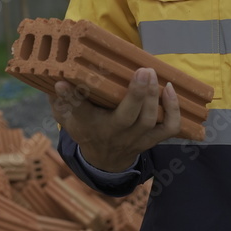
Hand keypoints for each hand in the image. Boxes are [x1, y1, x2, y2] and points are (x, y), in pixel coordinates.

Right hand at [50, 67, 180, 171]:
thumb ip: (60, 98)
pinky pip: (169, 129)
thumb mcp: (67, 116)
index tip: (61, 82)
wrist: (104, 160)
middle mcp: (113, 133)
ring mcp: (135, 138)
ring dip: (154, 97)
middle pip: (126, 117)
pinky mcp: (152, 139)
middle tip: (142, 70)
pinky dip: (174, 110)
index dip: (69, 96)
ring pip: (149, 121)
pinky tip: (170, 90)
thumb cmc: (86, 127)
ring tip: (153, 74)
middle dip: (137, 94)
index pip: (77, 110)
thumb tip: (57, 76)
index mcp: (88, 125)